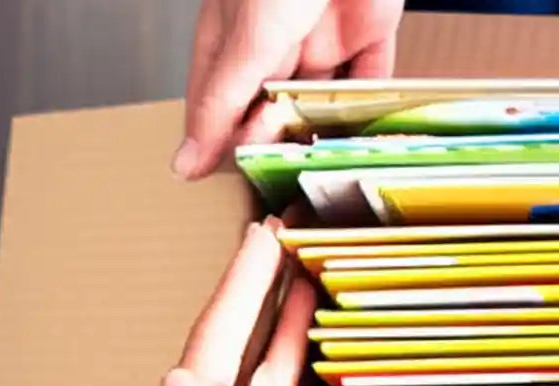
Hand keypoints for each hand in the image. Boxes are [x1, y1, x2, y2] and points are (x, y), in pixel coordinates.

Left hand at [120, 222, 321, 385]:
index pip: (203, 358)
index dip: (234, 296)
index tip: (262, 243)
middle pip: (224, 356)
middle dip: (253, 294)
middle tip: (287, 238)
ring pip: (250, 381)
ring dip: (273, 327)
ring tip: (302, 277)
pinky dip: (291, 374)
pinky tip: (311, 358)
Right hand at [175, 0, 405, 179]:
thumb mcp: (248, 39)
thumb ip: (222, 101)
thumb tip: (185, 161)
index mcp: (232, 33)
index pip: (217, 99)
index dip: (218, 138)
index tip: (216, 180)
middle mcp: (276, 40)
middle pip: (271, 107)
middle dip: (273, 139)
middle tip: (275, 170)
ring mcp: (324, 37)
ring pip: (322, 101)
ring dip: (323, 130)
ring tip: (320, 167)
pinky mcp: (370, 34)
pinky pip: (373, 79)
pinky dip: (374, 106)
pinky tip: (368, 136)